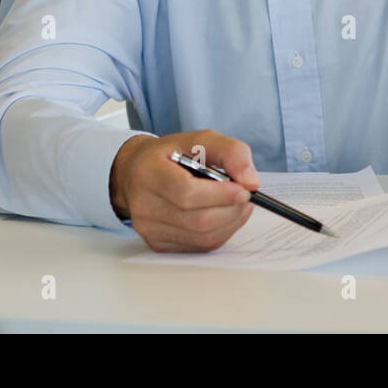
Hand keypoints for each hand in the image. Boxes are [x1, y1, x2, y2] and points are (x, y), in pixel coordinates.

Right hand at [109, 130, 258, 251]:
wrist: (136, 172)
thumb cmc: (171, 155)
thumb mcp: (199, 140)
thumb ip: (229, 152)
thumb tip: (250, 181)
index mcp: (149, 172)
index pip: (186, 193)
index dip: (220, 195)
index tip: (244, 190)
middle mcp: (143, 205)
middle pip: (197, 220)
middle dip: (231, 211)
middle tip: (247, 198)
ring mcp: (149, 229)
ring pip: (201, 237)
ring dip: (230, 223)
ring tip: (238, 205)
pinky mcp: (158, 244)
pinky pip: (199, 246)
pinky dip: (219, 233)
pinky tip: (223, 217)